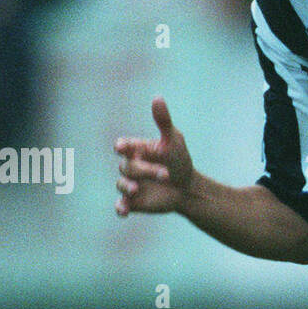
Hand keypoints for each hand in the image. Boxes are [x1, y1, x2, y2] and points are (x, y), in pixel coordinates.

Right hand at [114, 97, 193, 215]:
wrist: (187, 188)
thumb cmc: (178, 160)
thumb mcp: (173, 141)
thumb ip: (163, 122)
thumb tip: (157, 98)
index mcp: (137, 150)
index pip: (124, 146)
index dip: (122, 147)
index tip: (122, 147)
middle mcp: (131, 166)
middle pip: (128, 167)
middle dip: (145, 170)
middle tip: (165, 175)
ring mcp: (130, 184)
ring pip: (121, 184)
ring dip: (127, 187)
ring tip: (136, 190)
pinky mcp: (133, 202)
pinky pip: (121, 205)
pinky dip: (120, 208)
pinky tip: (123, 211)